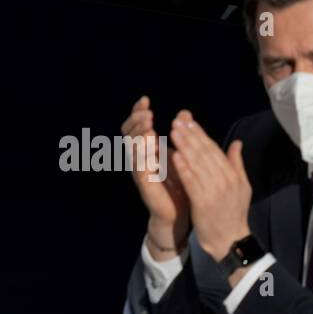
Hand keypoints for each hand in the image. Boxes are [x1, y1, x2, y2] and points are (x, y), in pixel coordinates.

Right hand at [122, 96, 189, 253]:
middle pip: (127, 132)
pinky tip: (151, 146)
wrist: (178, 213)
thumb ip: (180, 134)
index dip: (137, 112)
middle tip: (148, 113)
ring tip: (149, 125)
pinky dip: (143, 156)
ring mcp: (139, 169)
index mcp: (146, 148)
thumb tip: (185, 112)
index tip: (145, 100)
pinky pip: (139, 166)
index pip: (136, 125)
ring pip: (131, 147)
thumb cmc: (178, 182)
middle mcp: (138, 156)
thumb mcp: (180, 154)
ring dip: (138, 135)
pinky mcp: (144, 183)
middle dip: (136, 120)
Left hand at [168, 113, 251, 264]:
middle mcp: (225, 180)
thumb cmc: (233, 212)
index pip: (214, 149)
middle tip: (177, 119)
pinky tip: (174, 155)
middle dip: (190, 134)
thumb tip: (237, 143)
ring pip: (197, 164)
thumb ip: (237, 163)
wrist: (230, 240)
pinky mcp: (204, 202)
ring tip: (173, 131)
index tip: (188, 120)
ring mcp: (215, 191)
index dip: (200, 133)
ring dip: (185, 146)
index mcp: (232, 175)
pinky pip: (191, 181)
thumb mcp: (241, 186)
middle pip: (205, 153)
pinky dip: (183, 168)